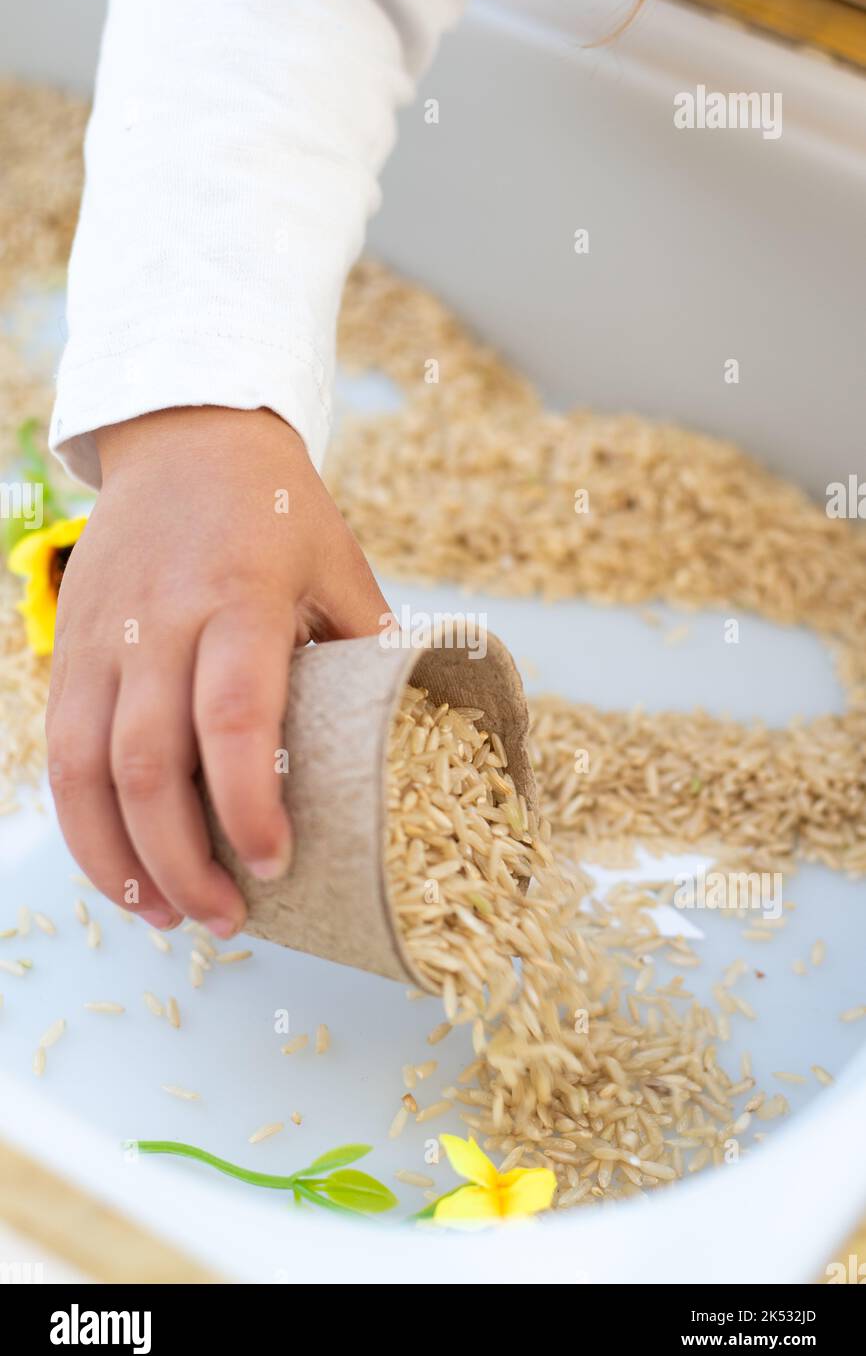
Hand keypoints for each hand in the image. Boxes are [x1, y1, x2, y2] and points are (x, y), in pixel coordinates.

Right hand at [47, 406, 387, 936]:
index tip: (277, 864)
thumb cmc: (279, 510)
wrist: (186, 436)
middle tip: (228, 920)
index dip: (248, 801)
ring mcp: (101, 636)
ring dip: (122, 859)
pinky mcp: (67, 649)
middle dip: (183, 860)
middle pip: (148, 762)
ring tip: (167, 916)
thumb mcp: (341, 566)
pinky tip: (120, 870)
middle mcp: (160, 621)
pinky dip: (82, 824)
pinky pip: (60, 752)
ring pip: (86, 769)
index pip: (234, 714)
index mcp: (242, 598)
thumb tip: (413, 740)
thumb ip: (370, 653)